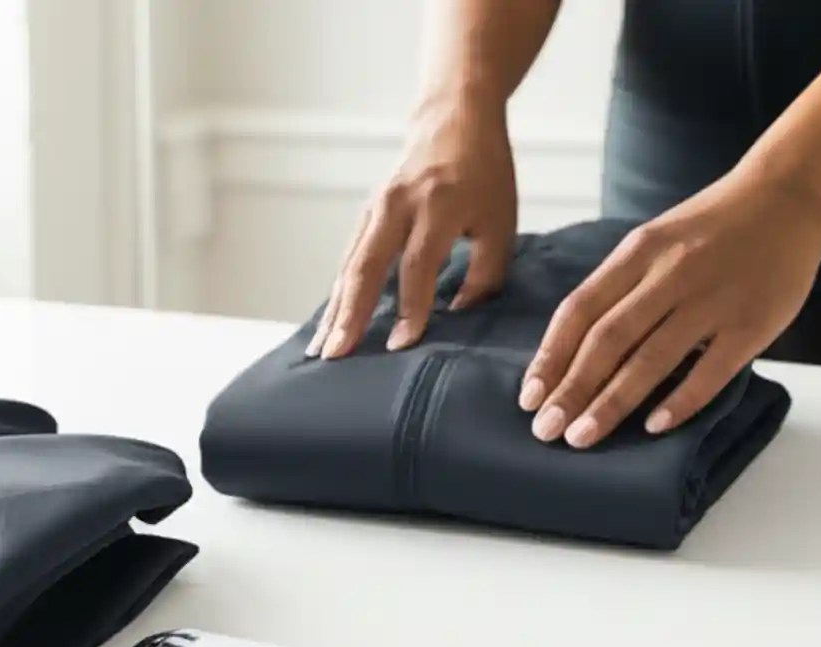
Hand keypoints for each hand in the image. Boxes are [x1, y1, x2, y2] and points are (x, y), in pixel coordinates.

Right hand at [307, 95, 517, 357]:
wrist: (453, 118)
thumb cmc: (484, 173)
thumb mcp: (500, 221)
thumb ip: (485, 273)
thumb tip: (456, 316)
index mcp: (438, 204)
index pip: (417, 264)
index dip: (410, 307)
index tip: (401, 346)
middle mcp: (398, 204)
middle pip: (367, 265)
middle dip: (350, 313)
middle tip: (336, 354)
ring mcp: (376, 207)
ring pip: (349, 264)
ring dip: (334, 308)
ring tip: (320, 349)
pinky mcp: (366, 213)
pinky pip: (348, 257)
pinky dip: (338, 292)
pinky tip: (329, 322)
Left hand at [520, 165, 820, 448]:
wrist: (789, 196)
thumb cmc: (710, 227)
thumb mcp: (654, 239)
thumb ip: (619, 287)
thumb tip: (574, 349)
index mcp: (638, 251)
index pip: (580, 310)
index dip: (551, 356)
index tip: (529, 397)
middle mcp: (670, 273)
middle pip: (608, 339)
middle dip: (572, 389)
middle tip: (547, 430)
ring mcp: (713, 299)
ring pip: (651, 359)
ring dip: (612, 402)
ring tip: (583, 436)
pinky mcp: (753, 323)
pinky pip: (711, 370)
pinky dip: (680, 401)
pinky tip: (653, 426)